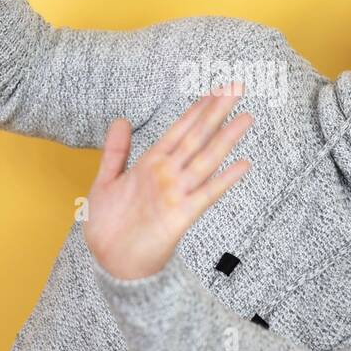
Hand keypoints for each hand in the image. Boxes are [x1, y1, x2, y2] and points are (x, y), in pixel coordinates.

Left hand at [84, 83, 253, 279]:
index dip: (195, 110)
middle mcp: (168, 176)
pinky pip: (205, 194)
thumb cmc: (108, 226)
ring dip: (225, 139)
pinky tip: (241, 164)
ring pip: (205, 160)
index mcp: (150, 165)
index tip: (213, 89)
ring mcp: (176, 194)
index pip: (178, 131)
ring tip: (245, 118)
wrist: (111, 263)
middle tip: (236, 88)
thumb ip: (115, 152)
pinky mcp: (180, 216)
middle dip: (216, 113)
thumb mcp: (105, 182)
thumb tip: (120, 120)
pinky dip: (223, 180)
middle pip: (196, 138)